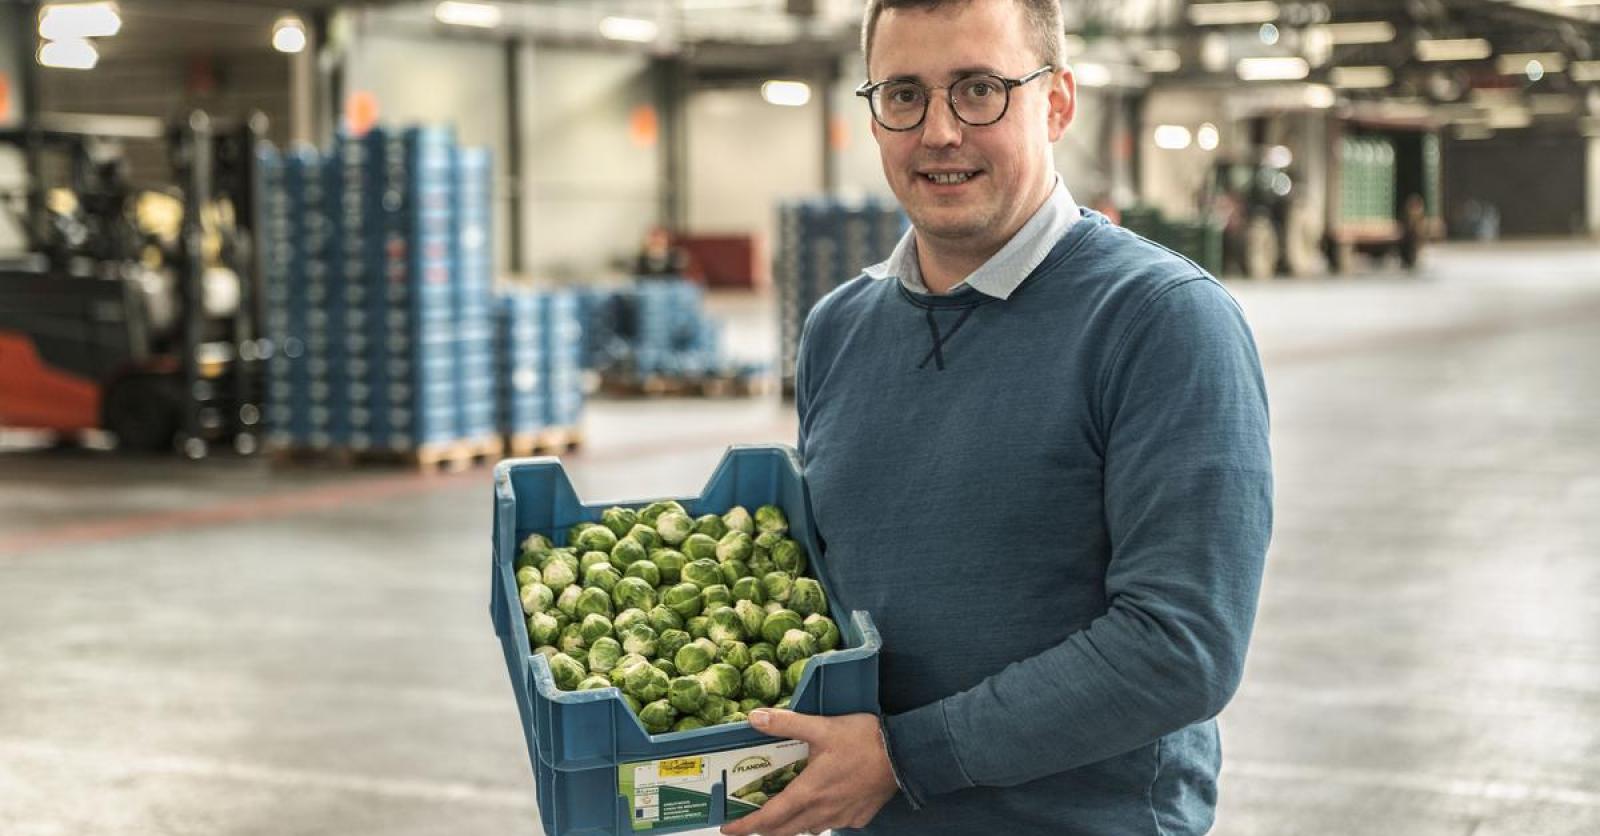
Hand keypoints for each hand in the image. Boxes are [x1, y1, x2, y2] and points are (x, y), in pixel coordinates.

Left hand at [719, 709, 898, 835]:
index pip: (769, 817)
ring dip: (792, 825)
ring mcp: (842, 817)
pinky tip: (824, 804)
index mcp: (809, 792)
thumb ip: (786, 724)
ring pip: (808, 829)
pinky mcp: (859, 818)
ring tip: (786, 811)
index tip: (727, 829)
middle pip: (784, 831)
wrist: (905, 754)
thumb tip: (754, 718)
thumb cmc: (863, 740)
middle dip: (764, 830)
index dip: (746, 826)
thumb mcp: (822, 727)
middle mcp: (822, 811)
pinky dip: (821, 818)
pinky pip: (832, 824)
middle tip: (750, 823)